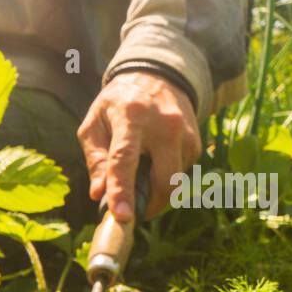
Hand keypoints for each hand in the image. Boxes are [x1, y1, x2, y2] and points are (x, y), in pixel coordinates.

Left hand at [78, 71, 200, 221]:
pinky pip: (181, 173)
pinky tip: (156, 158)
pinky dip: (166, 176)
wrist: (158, 74)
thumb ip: (95, 159)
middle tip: (133, 208)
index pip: (125, 159)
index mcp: (131, 117)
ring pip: (174, 182)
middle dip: (149, 204)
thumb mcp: (96, 122)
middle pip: (164, 181)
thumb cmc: (119, 102)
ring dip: (156, 189)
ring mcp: (185, 133)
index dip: (123, 190)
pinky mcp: (196, 142)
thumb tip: (99, 194)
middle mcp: (164, 125)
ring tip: (142, 171)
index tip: (122, 216)